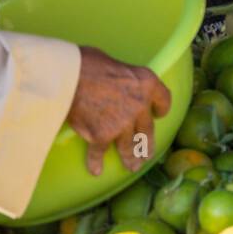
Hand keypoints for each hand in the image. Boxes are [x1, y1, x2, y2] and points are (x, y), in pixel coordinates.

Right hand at [67, 46, 170, 175]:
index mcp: (146, 83)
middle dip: (147, 145)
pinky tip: (96, 170)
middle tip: (146, 154)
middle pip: (148, 131)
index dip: (161, 109)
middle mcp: (140, 106)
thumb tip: (114, 84)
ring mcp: (122, 124)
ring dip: (130, 158)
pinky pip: (100, 153)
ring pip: (129, 147)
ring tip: (131, 166)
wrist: (68, 76)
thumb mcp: (114, 64)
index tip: (158, 115)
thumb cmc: (87, 63)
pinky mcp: (103, 136)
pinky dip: (96, 163)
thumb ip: (122, 79)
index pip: (164, 100)